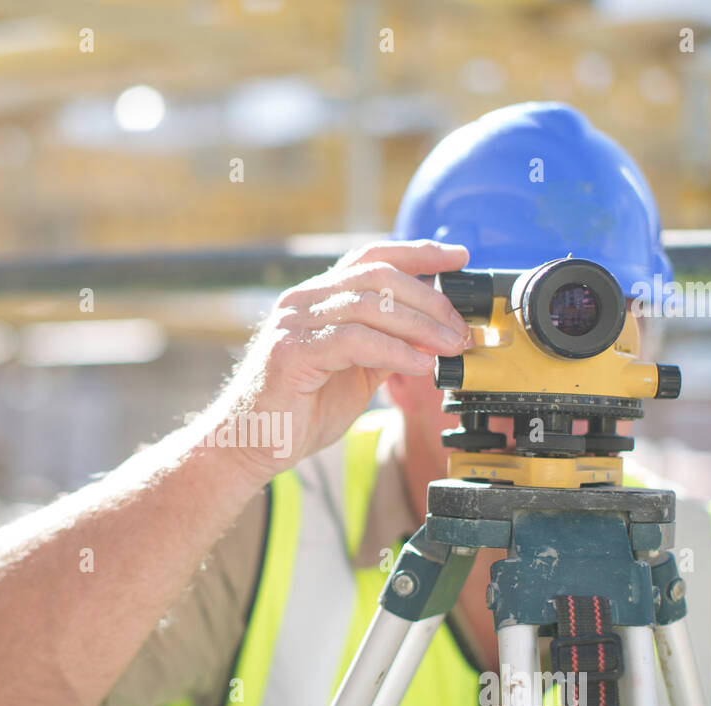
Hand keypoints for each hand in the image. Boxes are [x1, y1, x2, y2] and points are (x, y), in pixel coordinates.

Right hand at [198, 239, 472, 482]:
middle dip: (429, 298)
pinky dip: (394, 351)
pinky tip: (419, 366)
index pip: (371, 257)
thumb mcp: (354, 374)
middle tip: (461, 328)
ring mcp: (293, 323)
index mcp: (317, 299)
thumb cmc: (296, 414)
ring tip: (450, 347)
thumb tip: (432, 337)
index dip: (418, 252)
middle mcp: (302, 301)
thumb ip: (385, 348)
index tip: (459, 256)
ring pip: (368, 303)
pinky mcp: (291, 352)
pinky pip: (354, 341)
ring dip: (419, 325)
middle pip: (377, 275)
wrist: (248, 448)